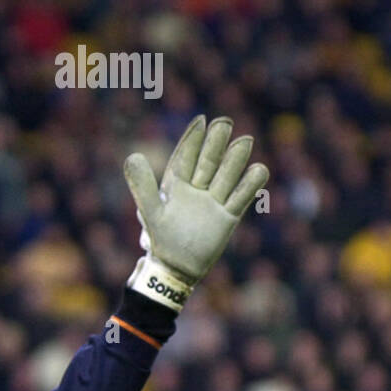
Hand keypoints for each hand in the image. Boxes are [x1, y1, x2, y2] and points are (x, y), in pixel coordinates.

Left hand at [123, 114, 268, 310]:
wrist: (176, 270)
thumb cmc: (161, 241)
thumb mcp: (151, 211)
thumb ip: (143, 185)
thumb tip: (132, 156)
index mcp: (176, 185)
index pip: (186, 157)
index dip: (193, 139)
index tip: (201, 121)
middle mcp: (197, 189)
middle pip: (209, 161)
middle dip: (216, 144)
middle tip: (224, 124)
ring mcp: (214, 201)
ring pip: (228, 175)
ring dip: (235, 159)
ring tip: (244, 142)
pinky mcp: (229, 215)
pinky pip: (243, 196)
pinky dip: (251, 184)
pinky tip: (258, 170)